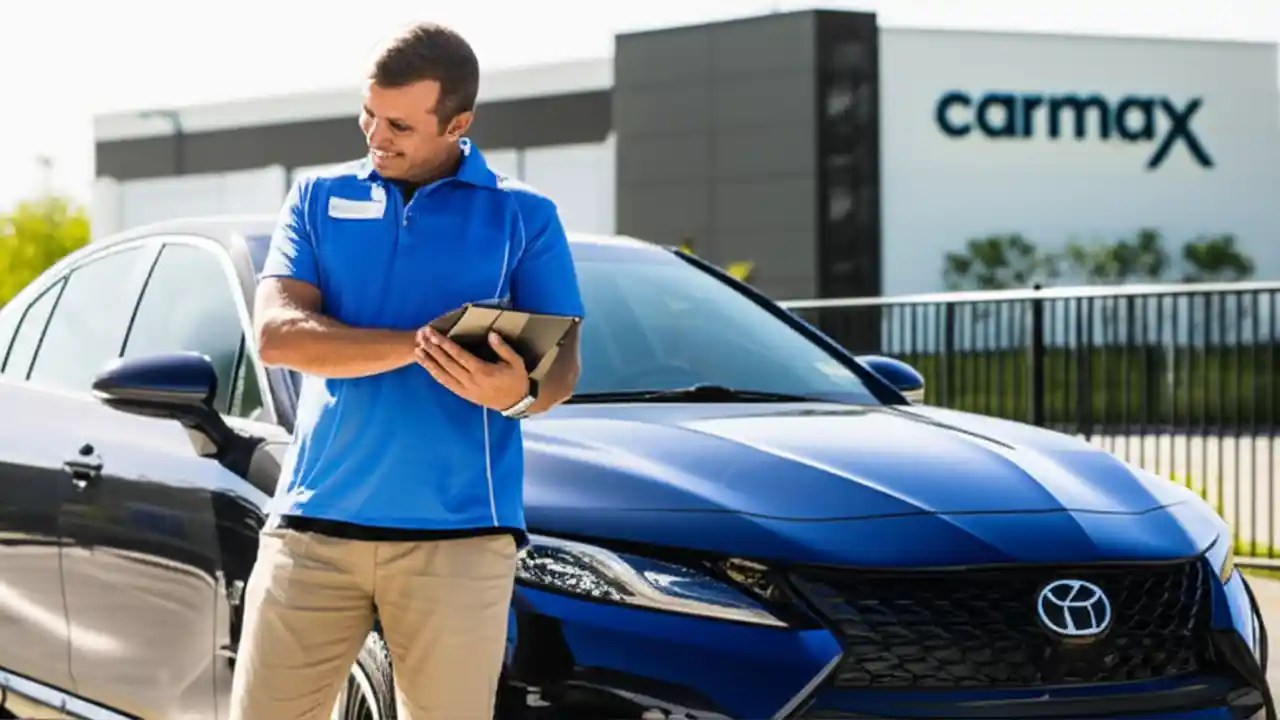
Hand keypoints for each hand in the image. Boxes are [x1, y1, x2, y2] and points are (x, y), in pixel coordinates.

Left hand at [414, 327, 529, 410]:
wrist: (516, 403)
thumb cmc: (516, 380)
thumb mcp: (516, 362)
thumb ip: (503, 348)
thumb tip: (491, 334)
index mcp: (483, 371)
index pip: (460, 356)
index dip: (446, 345)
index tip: (435, 335)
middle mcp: (471, 381)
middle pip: (448, 364)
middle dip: (434, 350)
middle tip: (422, 339)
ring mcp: (466, 389)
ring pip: (443, 375)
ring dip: (430, 363)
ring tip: (418, 351)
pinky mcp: (464, 395)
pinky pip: (446, 384)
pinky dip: (435, 375)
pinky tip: (427, 367)